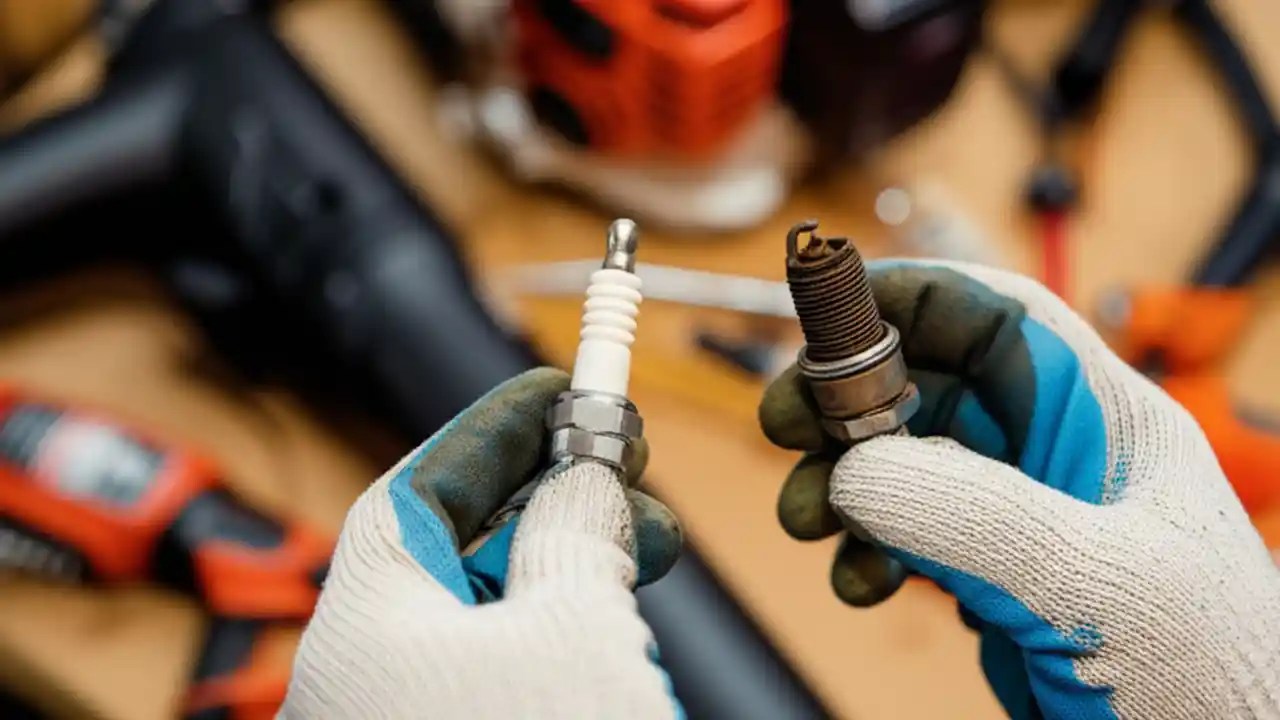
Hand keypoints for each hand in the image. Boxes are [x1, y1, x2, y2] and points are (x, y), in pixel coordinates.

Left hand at [282, 368, 682, 718]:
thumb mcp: (576, 628)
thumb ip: (576, 533)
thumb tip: (583, 478)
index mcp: (363, 627)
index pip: (418, 491)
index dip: (494, 431)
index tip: (555, 389)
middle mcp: (369, 673)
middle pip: (454, 549)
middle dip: (549, 498)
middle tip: (621, 460)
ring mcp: (408, 711)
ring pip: (487, 614)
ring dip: (567, 567)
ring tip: (646, 540)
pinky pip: (501, 669)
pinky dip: (559, 632)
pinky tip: (618, 620)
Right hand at [760, 261, 1279, 718]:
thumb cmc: (1214, 673)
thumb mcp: (1100, 578)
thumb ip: (978, 515)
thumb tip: (858, 468)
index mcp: (1105, 420)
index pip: (1000, 320)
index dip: (912, 297)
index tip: (827, 306)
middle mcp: (1057, 457)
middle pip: (930, 387)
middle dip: (847, 402)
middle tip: (784, 425)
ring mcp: (1023, 520)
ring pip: (904, 466)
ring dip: (842, 484)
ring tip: (806, 519)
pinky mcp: (997, 580)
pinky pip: (907, 539)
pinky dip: (866, 552)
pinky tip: (859, 582)